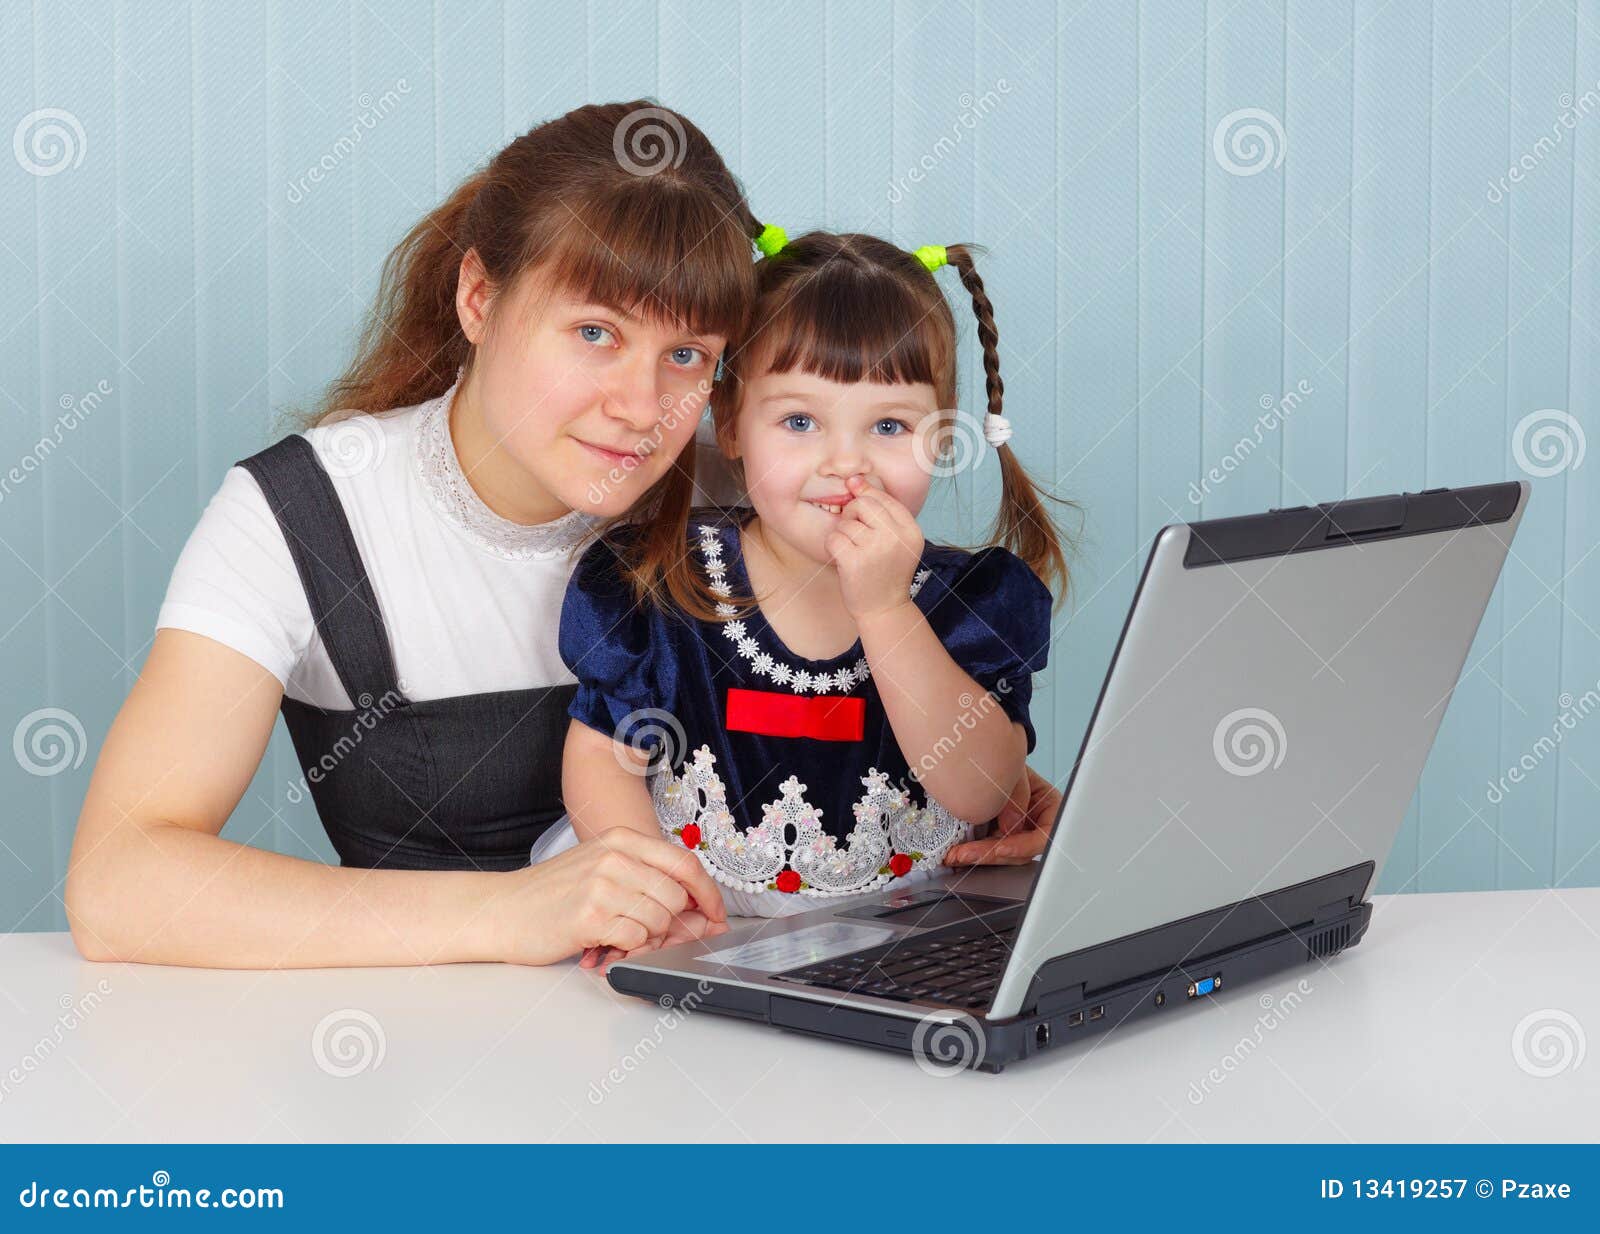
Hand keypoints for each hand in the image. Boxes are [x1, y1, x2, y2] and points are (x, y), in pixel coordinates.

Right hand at [490, 827, 728, 965]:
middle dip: (671, 924)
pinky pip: (636, 937)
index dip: (708, 892)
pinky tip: (607, 945)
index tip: (716, 913)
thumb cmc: (552, 893)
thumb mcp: (600, 867)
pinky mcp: (590, 916)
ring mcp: (603, 884)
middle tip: (645, 933)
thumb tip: (695, 906)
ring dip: (646, 937)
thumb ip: (644, 877)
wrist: (501, 909)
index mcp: (621, 839)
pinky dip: (629, 947)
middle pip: (677, 896)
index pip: (684, 862)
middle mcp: (615, 856)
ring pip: (660, 919)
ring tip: (618, 936)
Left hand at [824, 475, 924, 618]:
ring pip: (846, 522)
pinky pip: (834, 538)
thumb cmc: (887, 571)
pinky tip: (843, 558)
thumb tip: (854, 480)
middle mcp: (897, 537)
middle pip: (864, 504)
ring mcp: (876, 549)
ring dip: (843, 534)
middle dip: (853, 513)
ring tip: (852, 550)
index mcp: (911, 530)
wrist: (884, 609)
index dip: (866, 497)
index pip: (884, 498)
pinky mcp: (855, 562)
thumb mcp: (897, 541)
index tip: (859, 507)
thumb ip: (881, 511)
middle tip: (855, 532)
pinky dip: (833, 547)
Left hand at [943, 764, 1060, 865]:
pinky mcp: (998, 836)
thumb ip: (1015, 795)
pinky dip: (972, 852)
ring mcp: (1016, 832)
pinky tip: (956, 853)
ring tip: (955, 854)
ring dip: (978, 857)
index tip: (1001, 848)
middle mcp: (1035, 824)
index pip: (1045, 836)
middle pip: (1021, 851)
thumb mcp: (1013, 771)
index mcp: (1049, 807)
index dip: (1024, 846)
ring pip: (1002, 855)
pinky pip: (987, 849)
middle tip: (966, 854)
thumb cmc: (1003, 758)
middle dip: (991, 854)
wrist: (984, 753)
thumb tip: (1011, 827)